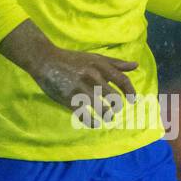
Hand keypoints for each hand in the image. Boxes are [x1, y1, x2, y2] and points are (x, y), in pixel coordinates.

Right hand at [0, 19, 136, 118]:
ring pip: (102, 109)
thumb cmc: (72, 59)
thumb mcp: (95, 58)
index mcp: (100, 66)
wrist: (45, 60)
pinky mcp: (69, 99)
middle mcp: (92, 76)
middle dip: (117, 106)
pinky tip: (94, 122)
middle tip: (115, 109)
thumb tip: (136, 65)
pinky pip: (85, 116)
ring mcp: (80, 88)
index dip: (130, 92)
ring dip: (107, 115)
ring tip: (108, 117)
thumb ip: (115, 63)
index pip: (122, 80)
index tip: (132, 100)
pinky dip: (92, 122)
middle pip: (114, 98)